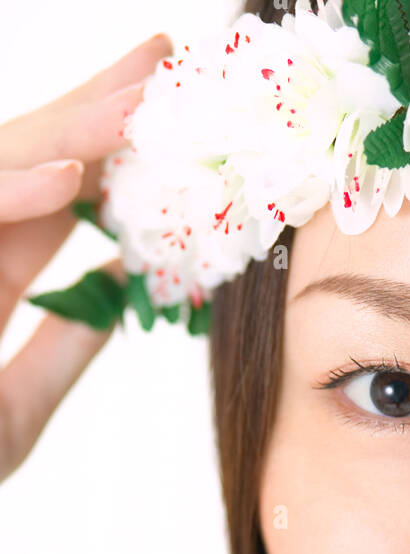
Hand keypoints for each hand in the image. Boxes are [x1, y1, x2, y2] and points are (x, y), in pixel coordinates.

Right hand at [0, 32, 172, 485]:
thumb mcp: (16, 409)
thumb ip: (62, 349)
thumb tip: (123, 291)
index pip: (47, 199)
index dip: (105, 157)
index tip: (166, 120)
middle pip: (21, 162)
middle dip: (91, 111)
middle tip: (162, 63)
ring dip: (66, 135)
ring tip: (139, 105)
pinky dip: (8, 196)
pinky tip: (69, 179)